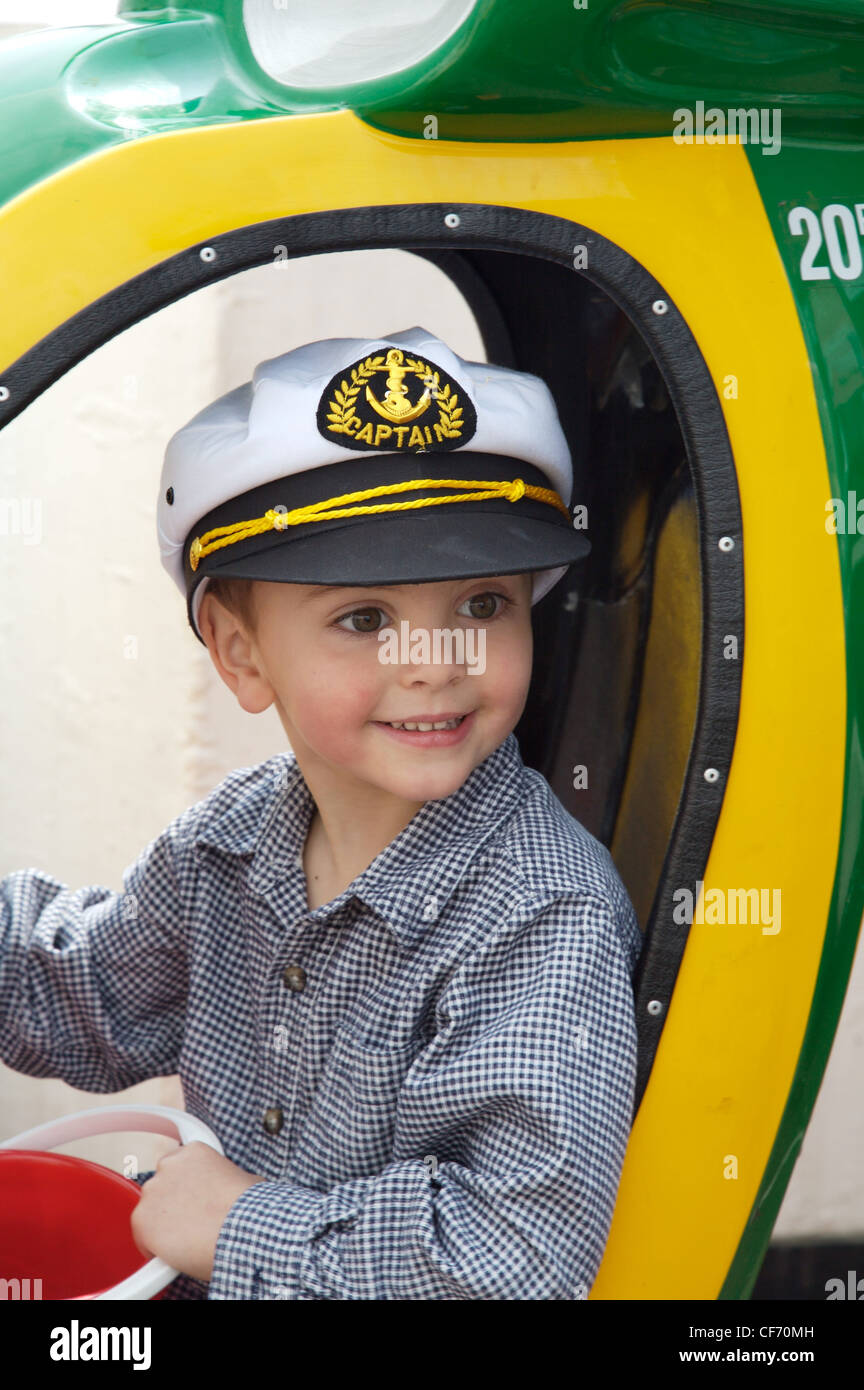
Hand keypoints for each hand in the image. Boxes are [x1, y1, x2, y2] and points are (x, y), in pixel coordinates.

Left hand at [131, 1142, 265, 1281]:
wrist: (242, 1232)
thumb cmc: (249, 1210)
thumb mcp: (246, 1181)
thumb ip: (226, 1180)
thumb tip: (231, 1191)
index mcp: (193, 1151)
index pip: (179, 1168)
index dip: (186, 1188)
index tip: (193, 1202)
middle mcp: (168, 1165)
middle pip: (161, 1187)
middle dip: (172, 1205)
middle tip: (192, 1224)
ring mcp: (152, 1191)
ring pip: (150, 1212)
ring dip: (163, 1225)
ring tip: (188, 1242)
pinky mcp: (141, 1220)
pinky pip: (142, 1237)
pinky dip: (155, 1248)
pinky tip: (176, 1254)